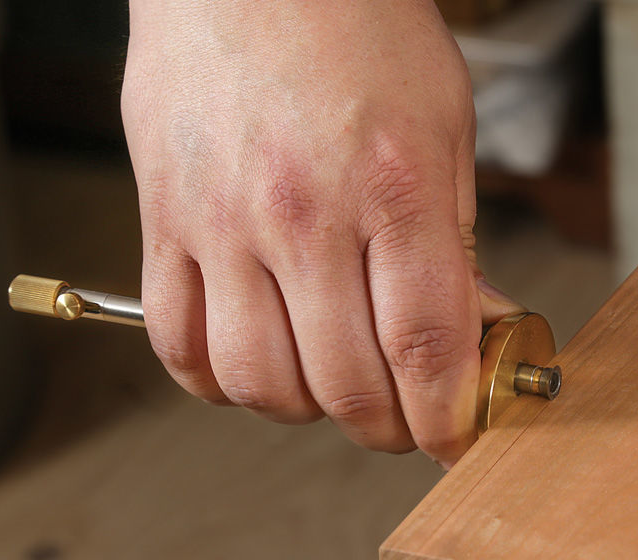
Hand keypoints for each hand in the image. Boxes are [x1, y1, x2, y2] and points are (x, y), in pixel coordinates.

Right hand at [122, 0, 522, 467]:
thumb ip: (455, 241)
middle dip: (389, 428)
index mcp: (391, 188)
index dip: (446, 416)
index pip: (423, 344)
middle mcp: (302, 215)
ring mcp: (223, 222)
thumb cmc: (358, 30)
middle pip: (345, 383)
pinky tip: (256, 364)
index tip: (455, 441)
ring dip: (307, 411)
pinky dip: (219, 381)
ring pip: (259, 382)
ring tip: (334, 390)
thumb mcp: (444, 126)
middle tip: (406, 420)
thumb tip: (473, 331)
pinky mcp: (164, 219)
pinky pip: (177, 342)